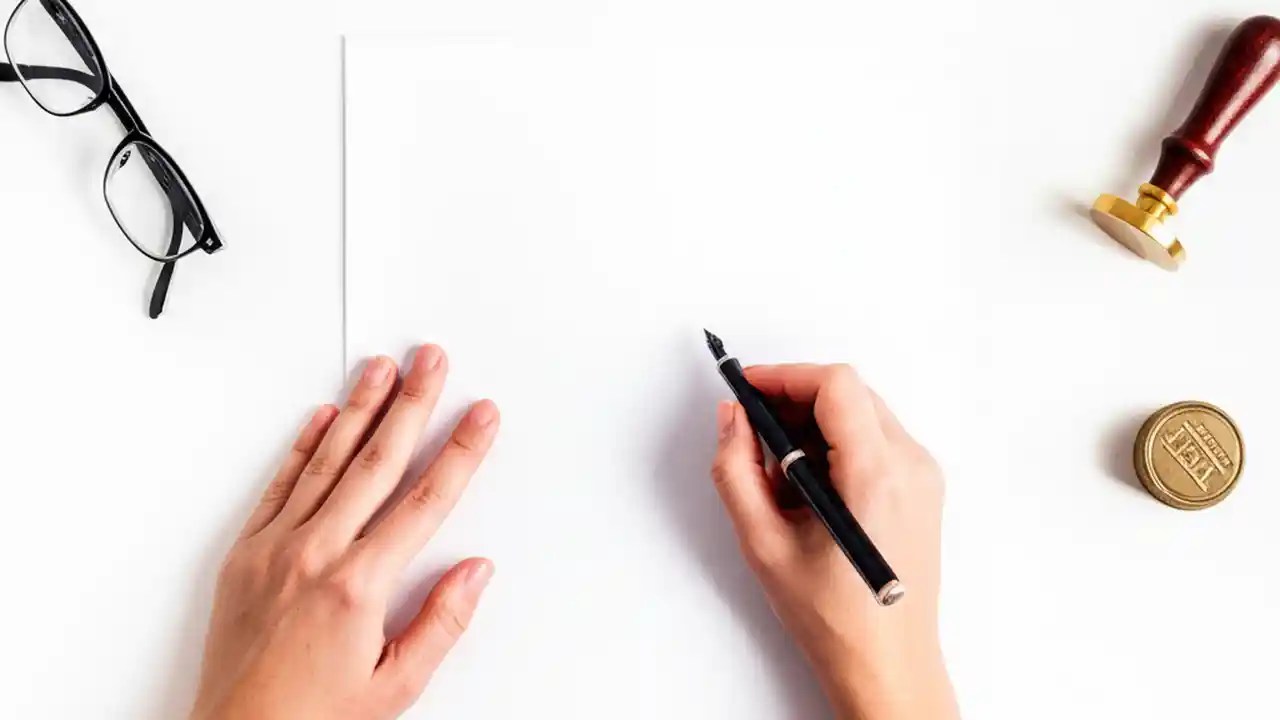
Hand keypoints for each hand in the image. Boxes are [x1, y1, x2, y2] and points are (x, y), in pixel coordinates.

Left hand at [191, 345, 500, 719]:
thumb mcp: (396, 686)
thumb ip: (440, 623)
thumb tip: (476, 572)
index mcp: (359, 586)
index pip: (425, 502)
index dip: (459, 453)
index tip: (480, 416)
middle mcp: (316, 555)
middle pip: (377, 462)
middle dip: (412, 404)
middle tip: (432, 361)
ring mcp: (276, 548)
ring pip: (327, 462)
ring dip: (359, 408)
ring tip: (381, 367)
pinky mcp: (246, 552)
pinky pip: (279, 485)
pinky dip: (302, 446)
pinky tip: (322, 416)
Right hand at [710, 364, 958, 719]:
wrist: (887, 664)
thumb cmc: (835, 619)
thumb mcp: (764, 543)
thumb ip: (737, 471)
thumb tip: (733, 419)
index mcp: (876, 476)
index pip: (834, 385)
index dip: (785, 377)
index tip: (749, 388)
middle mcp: (910, 467)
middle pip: (849, 393)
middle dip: (795, 399)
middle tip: (754, 432)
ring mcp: (923, 476)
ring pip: (862, 412)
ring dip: (814, 424)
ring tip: (779, 475)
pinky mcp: (922, 488)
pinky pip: (875, 439)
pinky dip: (837, 444)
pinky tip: (809, 488)